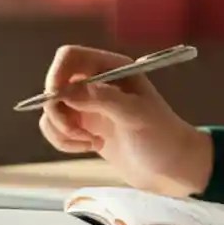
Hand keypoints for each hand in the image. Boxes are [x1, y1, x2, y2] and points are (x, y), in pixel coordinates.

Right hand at [37, 45, 212, 196]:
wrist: (171, 167)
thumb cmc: (161, 136)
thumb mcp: (136, 115)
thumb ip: (102, 99)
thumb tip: (65, 91)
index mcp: (112, 68)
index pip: (70, 57)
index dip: (57, 75)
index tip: (57, 101)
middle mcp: (96, 83)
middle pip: (55, 83)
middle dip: (58, 110)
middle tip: (77, 131)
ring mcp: (88, 106)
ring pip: (52, 109)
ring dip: (62, 130)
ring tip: (90, 142)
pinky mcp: (84, 127)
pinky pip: (56, 128)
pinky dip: (65, 141)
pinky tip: (92, 147)